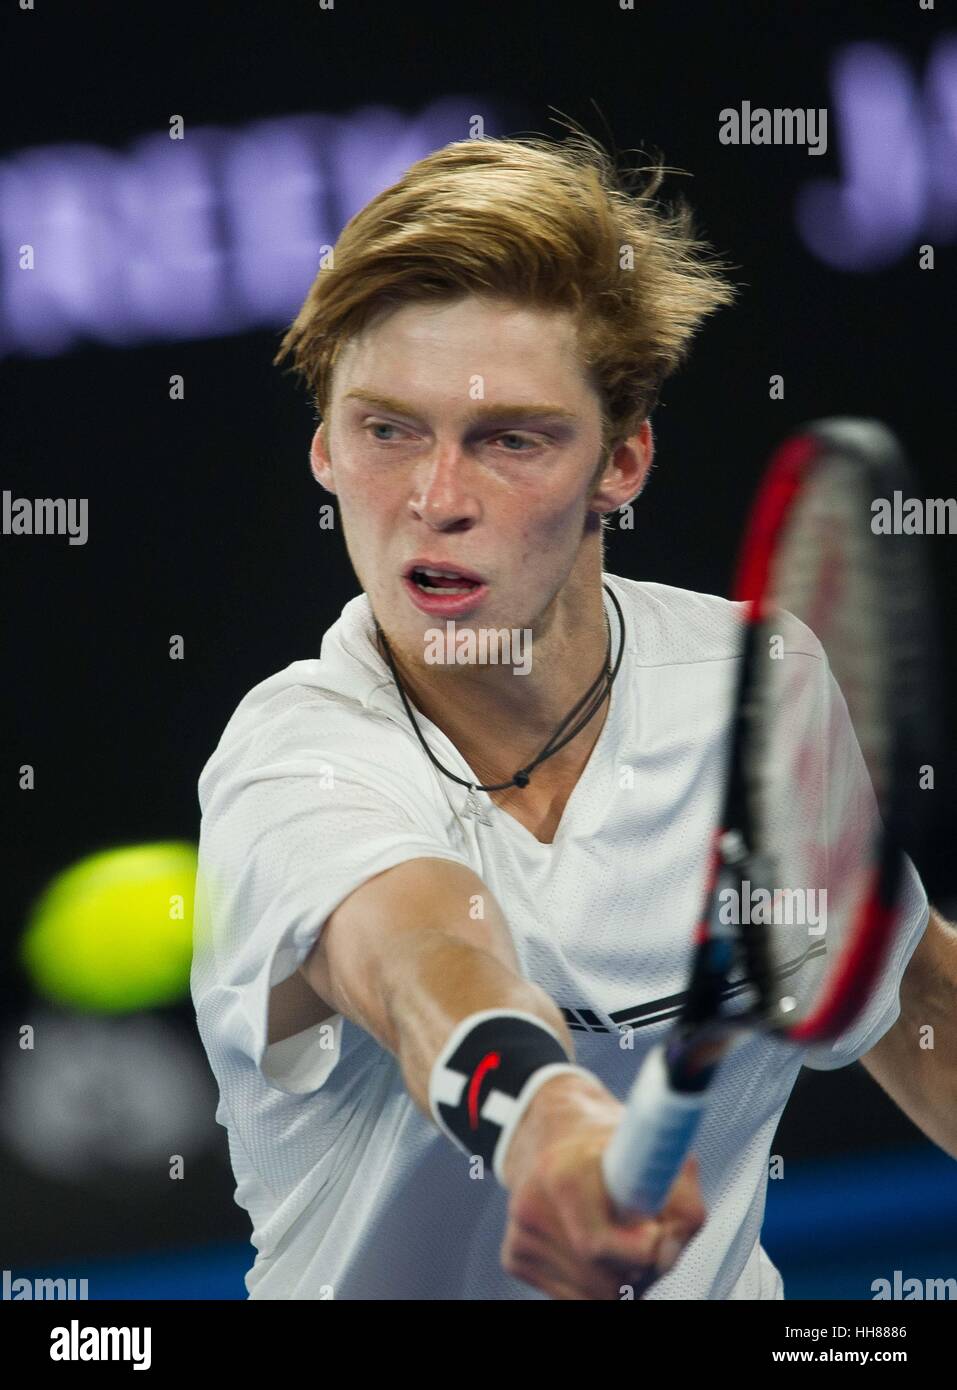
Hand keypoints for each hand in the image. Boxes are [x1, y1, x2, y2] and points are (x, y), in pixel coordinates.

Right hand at [500, 1073, 705, 1299]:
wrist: (557, 1134)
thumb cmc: (612, 1145)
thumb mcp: (655, 1154)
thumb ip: (679, 1203)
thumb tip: (666, 1254)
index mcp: (562, 1172)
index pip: (596, 1243)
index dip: (639, 1251)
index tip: (656, 1239)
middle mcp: (531, 1205)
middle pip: (604, 1281)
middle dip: (638, 1270)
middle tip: (649, 1239)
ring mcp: (519, 1235)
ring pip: (591, 1296)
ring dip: (620, 1279)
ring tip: (623, 1238)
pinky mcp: (513, 1256)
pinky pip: (572, 1297)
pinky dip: (595, 1282)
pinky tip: (596, 1247)